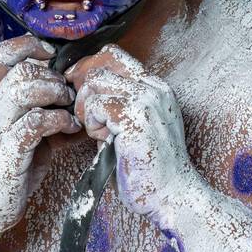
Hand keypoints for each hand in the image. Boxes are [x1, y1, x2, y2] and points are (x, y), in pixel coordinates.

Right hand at [0, 35, 79, 239]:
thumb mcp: (20, 136)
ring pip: (25, 90)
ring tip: (70, 109)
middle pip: (21, 70)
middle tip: (67, 95)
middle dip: (52, 77)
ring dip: (56, 94)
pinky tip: (69, 128)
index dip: (27, 45)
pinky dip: (59, 119)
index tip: (50, 54)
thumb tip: (82, 105)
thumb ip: (43, 116)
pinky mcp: (6, 153)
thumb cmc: (4, 171)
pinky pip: (35, 122)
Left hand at [66, 45, 190, 221]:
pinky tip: (106, 141)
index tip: (79, 92)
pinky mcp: (136, 118)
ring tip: (101, 134)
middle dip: (84, 93)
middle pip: (101, 67)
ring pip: (96, 83)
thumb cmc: (149, 170)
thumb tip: (81, 91)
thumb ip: (114, 106)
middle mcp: (154, 89)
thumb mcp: (132, 128)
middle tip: (88, 121)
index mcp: (156, 88)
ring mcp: (147, 101)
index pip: (114, 56)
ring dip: (89, 110)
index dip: (89, 69)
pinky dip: (93, 124)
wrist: (173, 196)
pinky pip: (97, 105)